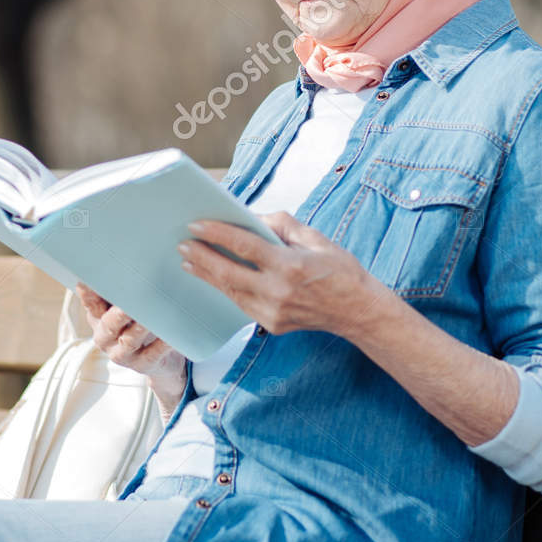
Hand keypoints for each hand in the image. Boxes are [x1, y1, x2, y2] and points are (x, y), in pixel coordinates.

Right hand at [73, 283, 187, 409]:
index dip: (88, 292)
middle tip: (128, 302)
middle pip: (108, 324)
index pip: (90, 303)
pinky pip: (152, 354)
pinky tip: (170, 335)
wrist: (160, 360)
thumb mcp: (126, 306)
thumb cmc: (140, 323)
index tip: (88, 279)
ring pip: (129, 340)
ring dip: (140, 328)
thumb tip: (128, 253)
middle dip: (118, 313)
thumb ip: (123, 287)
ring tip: (151, 317)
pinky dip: (161, 345)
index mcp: (98, 318)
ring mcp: (123, 354)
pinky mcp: (143, 365)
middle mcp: (105, 337)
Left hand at [177, 211, 393, 338]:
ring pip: (230, 291)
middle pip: (228, 273)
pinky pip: (242, 304)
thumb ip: (283, 225)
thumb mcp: (316, 239)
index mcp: (290, 265)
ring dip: (208, 276)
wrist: (358, 311)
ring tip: (189, 262)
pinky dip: (226, 289)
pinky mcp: (272, 325)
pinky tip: (215, 279)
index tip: (196, 224)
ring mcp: (273, 312)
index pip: (244, 246)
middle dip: (202, 258)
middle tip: (182, 244)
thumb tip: (253, 217)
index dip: (217, 234)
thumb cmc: (341, 271)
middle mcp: (278, 291)